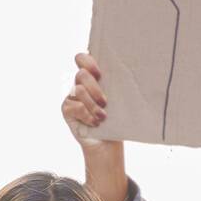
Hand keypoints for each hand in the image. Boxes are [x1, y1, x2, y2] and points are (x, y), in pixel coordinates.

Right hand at [62, 52, 128, 200]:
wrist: (108, 142)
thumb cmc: (116, 118)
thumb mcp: (119, 99)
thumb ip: (118, 84)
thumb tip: (134, 72)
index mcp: (93, 76)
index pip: (82, 58)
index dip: (88, 61)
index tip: (100, 73)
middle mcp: (80, 83)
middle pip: (81, 74)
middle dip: (95, 88)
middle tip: (105, 102)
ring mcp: (72, 95)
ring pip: (79, 90)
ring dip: (93, 104)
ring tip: (103, 116)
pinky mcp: (67, 108)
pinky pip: (75, 106)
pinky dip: (87, 115)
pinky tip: (95, 122)